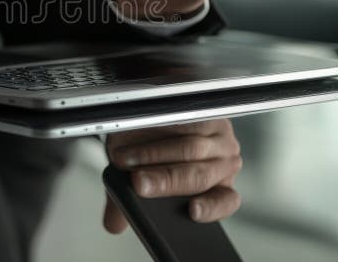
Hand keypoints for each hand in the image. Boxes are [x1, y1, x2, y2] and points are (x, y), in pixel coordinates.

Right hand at [103, 119, 241, 232]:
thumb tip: (113, 224)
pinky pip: (183, 122)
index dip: (210, 208)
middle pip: (198, 175)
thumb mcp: (137, 180)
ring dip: (153, 154)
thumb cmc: (148, 151)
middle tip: (138, 183)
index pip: (224, 202)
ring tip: (126, 159)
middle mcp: (223, 162)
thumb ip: (129, 203)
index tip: (193, 211)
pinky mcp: (204, 113)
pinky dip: (157, 130)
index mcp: (216, 188)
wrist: (146, 116)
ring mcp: (218, 137)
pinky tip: (139, 134)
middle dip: (165, 180)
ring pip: (190, 149)